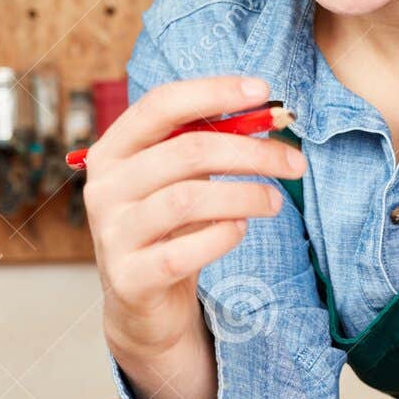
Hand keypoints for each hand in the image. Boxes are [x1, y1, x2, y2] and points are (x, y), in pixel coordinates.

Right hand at [83, 73, 305, 361]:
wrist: (143, 307)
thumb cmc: (170, 230)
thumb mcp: (182, 181)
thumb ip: (209, 145)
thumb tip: (268, 115)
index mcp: (114, 150)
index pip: (160, 105)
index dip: (213, 92)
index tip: (263, 91)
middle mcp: (104, 187)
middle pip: (186, 151)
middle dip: (251, 152)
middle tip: (294, 162)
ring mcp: (113, 234)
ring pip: (187, 199)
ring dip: (244, 195)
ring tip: (275, 201)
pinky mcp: (131, 278)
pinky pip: (184, 251)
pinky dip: (223, 235)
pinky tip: (240, 229)